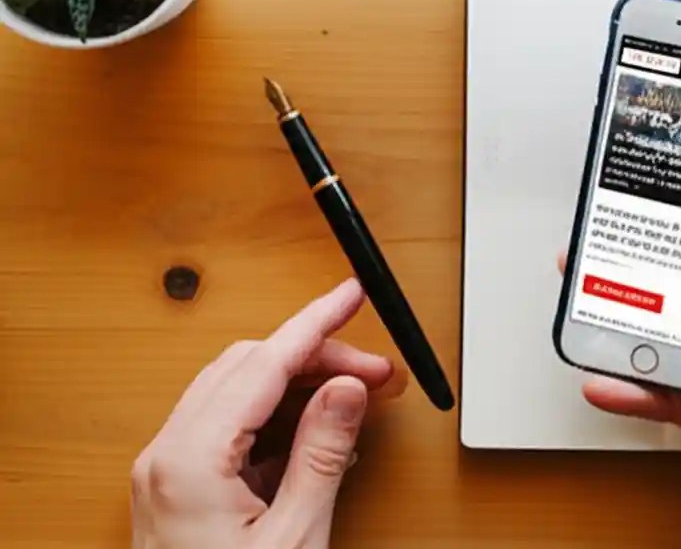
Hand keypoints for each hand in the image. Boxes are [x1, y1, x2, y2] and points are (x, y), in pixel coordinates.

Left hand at [131, 279, 404, 548]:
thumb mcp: (296, 535)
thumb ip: (324, 452)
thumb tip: (346, 388)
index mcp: (190, 460)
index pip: (263, 363)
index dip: (315, 323)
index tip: (350, 294)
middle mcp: (167, 453)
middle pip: (248, 367)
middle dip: (314, 356)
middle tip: (376, 370)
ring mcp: (166, 469)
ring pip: (236, 390)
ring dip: (296, 383)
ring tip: (356, 396)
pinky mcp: (177, 486)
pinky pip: (227, 424)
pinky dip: (275, 416)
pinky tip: (319, 433)